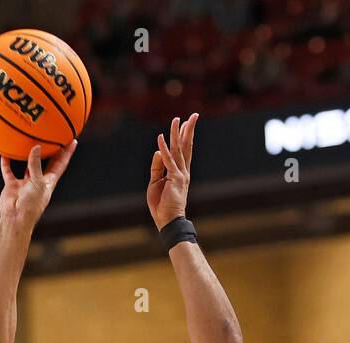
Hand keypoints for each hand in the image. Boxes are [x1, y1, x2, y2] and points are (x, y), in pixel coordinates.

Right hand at [0, 141, 76, 229]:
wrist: (16, 218)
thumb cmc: (31, 205)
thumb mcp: (37, 182)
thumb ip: (35, 165)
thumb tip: (36, 148)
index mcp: (49, 182)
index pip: (61, 164)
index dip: (67, 153)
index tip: (73, 141)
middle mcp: (38, 181)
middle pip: (47, 163)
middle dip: (51, 151)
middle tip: (54, 137)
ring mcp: (25, 183)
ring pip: (27, 165)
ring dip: (28, 155)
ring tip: (30, 140)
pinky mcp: (13, 185)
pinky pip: (9, 171)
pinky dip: (6, 163)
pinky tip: (5, 153)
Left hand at [147, 113, 197, 229]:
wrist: (167, 220)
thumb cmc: (161, 204)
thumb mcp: (155, 182)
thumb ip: (157, 166)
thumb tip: (158, 151)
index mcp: (180, 172)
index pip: (183, 150)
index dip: (184, 136)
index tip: (186, 123)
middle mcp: (183, 171)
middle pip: (186, 146)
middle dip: (189, 130)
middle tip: (194, 115)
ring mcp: (180, 174)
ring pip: (179, 150)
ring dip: (177, 134)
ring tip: (177, 119)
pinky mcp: (175, 179)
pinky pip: (168, 161)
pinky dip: (164, 149)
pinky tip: (161, 137)